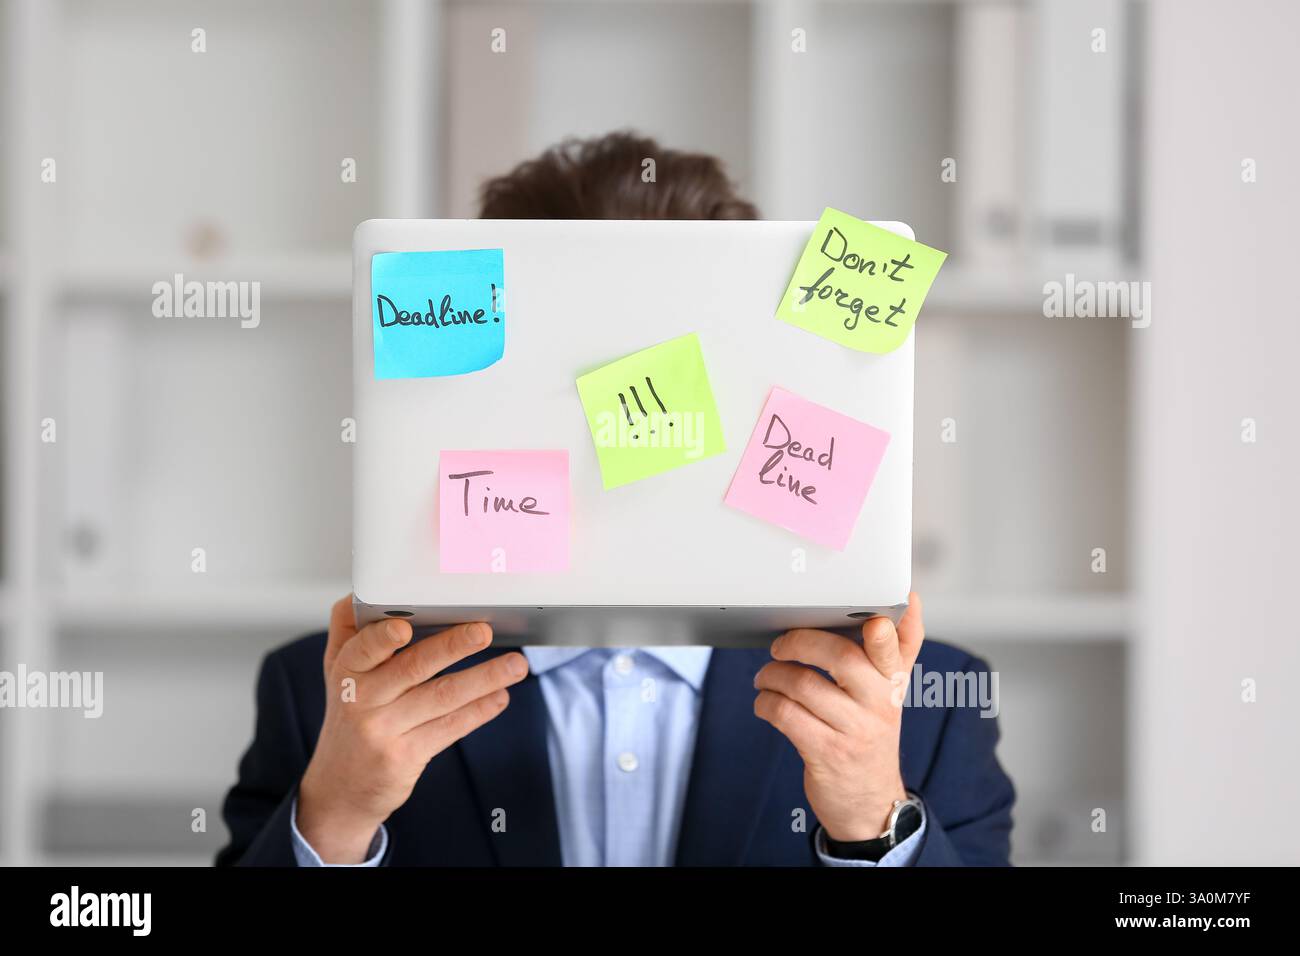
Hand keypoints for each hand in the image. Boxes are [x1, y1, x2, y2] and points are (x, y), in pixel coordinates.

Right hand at [297, 596, 527, 862]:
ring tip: (515, 665)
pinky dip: (479, 711)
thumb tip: (361, 592)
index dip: (383, 639)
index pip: (363, 649)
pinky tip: (500, 697)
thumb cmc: (350, 716)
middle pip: (412, 668)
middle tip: (484, 631)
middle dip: (452, 647)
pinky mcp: (405, 757)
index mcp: (346, 671)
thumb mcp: (339, 674)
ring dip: (483, 679)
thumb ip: (351, 634)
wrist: (341, 785)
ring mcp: (384, 731)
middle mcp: (361, 700)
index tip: (405, 627)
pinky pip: (449, 728)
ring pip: (441, 698)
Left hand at [754, 592, 924, 841]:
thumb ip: (896, 648)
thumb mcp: (890, 692)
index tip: (875, 621)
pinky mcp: (827, 753)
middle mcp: (880, 704)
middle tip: (779, 645)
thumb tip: (911, 599)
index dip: (887, 633)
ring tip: (765, 676)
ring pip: (805, 684)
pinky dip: (767, 703)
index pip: (898, 649)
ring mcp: (854, 730)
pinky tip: (765, 701)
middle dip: (801, 642)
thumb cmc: (870, 730)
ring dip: (773, 675)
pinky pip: (787, 715)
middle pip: (843, 657)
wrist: (868, 800)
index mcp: (894, 682)